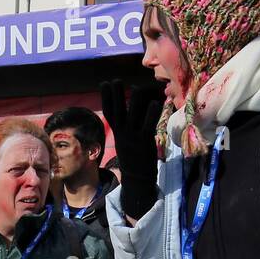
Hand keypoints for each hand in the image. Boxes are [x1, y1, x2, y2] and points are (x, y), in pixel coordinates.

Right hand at [100, 79, 163, 220]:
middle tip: (116, 80)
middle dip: (116, 95)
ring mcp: (133, 137)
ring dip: (135, 101)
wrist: (138, 178)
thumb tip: (127, 113)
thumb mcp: (124, 141)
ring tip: (137, 88)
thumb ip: (125, 127)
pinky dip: (152, 113)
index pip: (109, 112)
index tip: (104, 83)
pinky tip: (155, 102)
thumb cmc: (133, 157)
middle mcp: (123, 133)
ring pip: (133, 115)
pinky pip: (148, 125)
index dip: (106, 97)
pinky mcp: (145, 141)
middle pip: (118, 111)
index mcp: (117, 132)